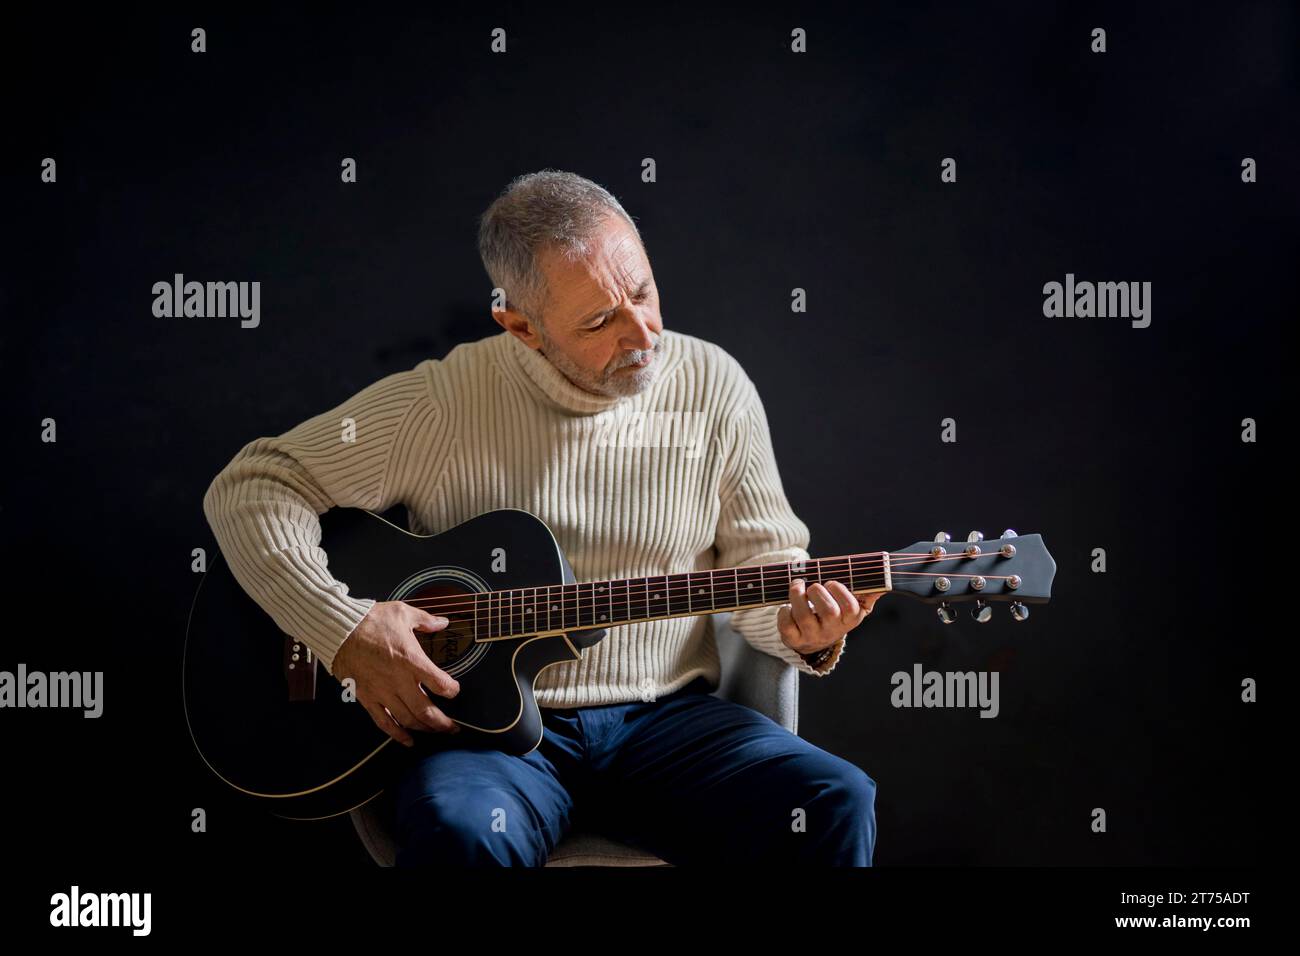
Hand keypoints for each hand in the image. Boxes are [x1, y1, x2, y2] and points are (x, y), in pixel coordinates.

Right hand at [331, 600, 462, 746]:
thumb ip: (426, 620)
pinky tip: (408, 741)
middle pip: (425, 710)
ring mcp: (382, 692)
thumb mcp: (403, 613)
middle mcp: (398, 680)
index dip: (452, 690)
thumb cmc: (371, 620)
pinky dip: (397, 735)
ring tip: (436, 731)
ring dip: (424, 729)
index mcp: (411, 659)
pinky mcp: (367, 698)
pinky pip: (384, 722)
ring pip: (407, 719)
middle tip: (453, 727)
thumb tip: (443, 622)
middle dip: (442, 722)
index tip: (455, 691)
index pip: (440, 683)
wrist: (339, 630)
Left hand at [777, 579, 879, 656]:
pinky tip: (787, 606)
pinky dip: (783, 611)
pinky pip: (786, 625)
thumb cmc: (835, 614)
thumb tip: (884, 584)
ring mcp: (813, 636)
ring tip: (797, 586)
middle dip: (817, 592)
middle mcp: (833, 630)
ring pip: (804, 616)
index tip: (830, 583)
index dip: (839, 591)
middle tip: (812, 585)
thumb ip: (867, 593)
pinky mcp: (794, 640)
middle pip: (828, 611)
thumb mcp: (854, 606)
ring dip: (797, 596)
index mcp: (850, 619)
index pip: (850, 607)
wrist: (814, 640)